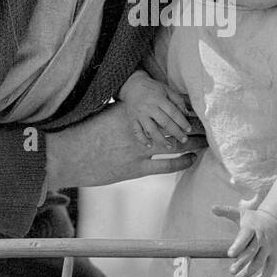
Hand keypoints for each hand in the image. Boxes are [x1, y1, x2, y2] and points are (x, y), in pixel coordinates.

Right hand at [45, 102, 205, 189]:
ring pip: (174, 144)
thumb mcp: (102, 116)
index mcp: (130, 112)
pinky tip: (192, 157)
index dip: (183, 109)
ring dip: (193, 141)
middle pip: (174, 125)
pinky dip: (181, 162)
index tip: (197, 106)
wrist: (64, 156)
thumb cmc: (80, 134)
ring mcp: (137, 150)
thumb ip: (123, 112)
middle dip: (194, 125)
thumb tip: (137, 107)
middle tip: (211, 123)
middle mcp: (137, 129)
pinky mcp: (134, 169)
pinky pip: (164, 166)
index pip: (164, 107)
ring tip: (209, 138)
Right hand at [118, 72, 192, 150]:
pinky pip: (137, 131)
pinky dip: (142, 139)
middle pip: (164, 123)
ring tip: (170, 146)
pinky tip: (150, 145)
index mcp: (159, 99)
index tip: (188, 130)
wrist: (132, 85)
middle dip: (176, 132)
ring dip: (161, 140)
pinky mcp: (132, 119)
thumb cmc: (152, 88)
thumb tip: (186, 113)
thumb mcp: (166, 89)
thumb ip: (177, 100)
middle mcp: (149, 107)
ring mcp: (140, 114)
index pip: (173, 113)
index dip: (182, 122)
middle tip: (184, 140)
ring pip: (151, 130)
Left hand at [212, 205, 276, 276]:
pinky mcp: (274, 254)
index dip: (238, 246)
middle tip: (231, 271)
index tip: (230, 254)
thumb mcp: (241, 213)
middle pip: (251, 252)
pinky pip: (270, 267)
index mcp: (251, 228)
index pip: (245, 237)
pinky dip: (264, 276)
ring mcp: (268, 247)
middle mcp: (261, 238)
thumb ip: (227, 211)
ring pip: (260, 262)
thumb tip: (212, 208)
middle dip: (242, 263)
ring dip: (249, 272)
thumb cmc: (254, 218)